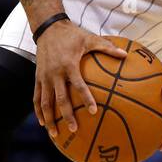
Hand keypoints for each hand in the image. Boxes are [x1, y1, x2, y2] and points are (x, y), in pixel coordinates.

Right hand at [33, 22, 125, 139]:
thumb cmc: (71, 34)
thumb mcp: (89, 38)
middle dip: (66, 115)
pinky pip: (36, 97)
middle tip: (74, 129)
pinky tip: (42, 123)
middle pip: (60, 98)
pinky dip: (38, 111)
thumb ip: (106, 47)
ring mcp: (44, 76)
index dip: (86, 98)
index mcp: (68, 64)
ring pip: (45, 102)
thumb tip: (125, 54)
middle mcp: (55, 72)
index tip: (93, 111)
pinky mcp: (37, 77)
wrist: (47, 27)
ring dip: (49, 118)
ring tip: (54, 134)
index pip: (78, 84)